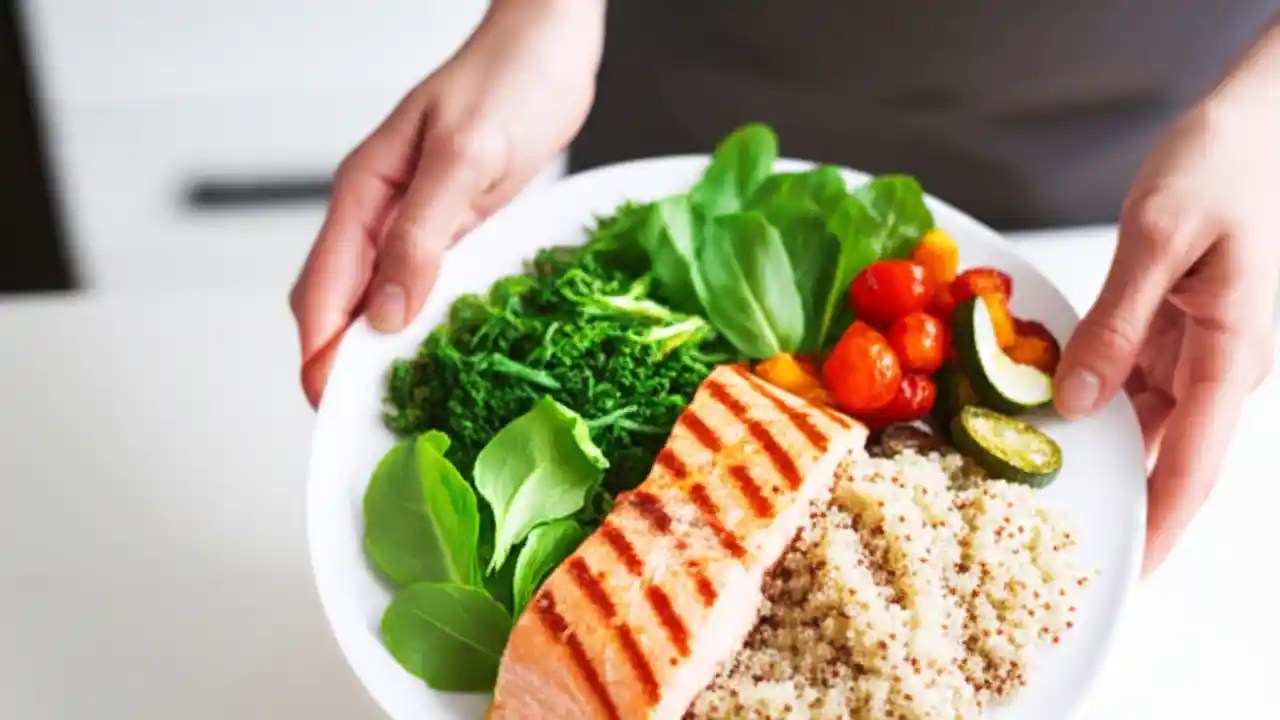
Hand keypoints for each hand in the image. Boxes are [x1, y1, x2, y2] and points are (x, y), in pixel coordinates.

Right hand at [289, 0, 603, 406]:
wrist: (549, 48)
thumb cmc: (507, 82)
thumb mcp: (464, 157)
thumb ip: (423, 234)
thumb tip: (385, 314)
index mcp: (365, 193)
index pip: (322, 289)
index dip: (321, 353)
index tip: (331, 406)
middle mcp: (381, 213)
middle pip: (339, 303)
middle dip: (342, 362)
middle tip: (367, 420)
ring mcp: (416, 224)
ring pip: (380, 301)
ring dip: (383, 351)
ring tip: (400, 403)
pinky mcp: (454, 229)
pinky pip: (425, 287)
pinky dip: (423, 325)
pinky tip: (441, 352)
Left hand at [1054, 93, 1278, 575]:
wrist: (1259, 116)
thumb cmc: (1224, 163)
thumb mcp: (1160, 236)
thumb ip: (1117, 322)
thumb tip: (1080, 401)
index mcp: (1231, 352)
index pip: (1194, 464)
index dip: (1161, 524)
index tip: (1131, 572)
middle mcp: (1218, 362)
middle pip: (1166, 452)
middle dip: (1121, 494)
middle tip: (1056, 535)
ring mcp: (1197, 344)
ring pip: (1143, 417)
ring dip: (1099, 445)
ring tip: (1041, 481)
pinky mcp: (1173, 323)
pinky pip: (1130, 376)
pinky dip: (1092, 393)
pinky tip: (1048, 402)